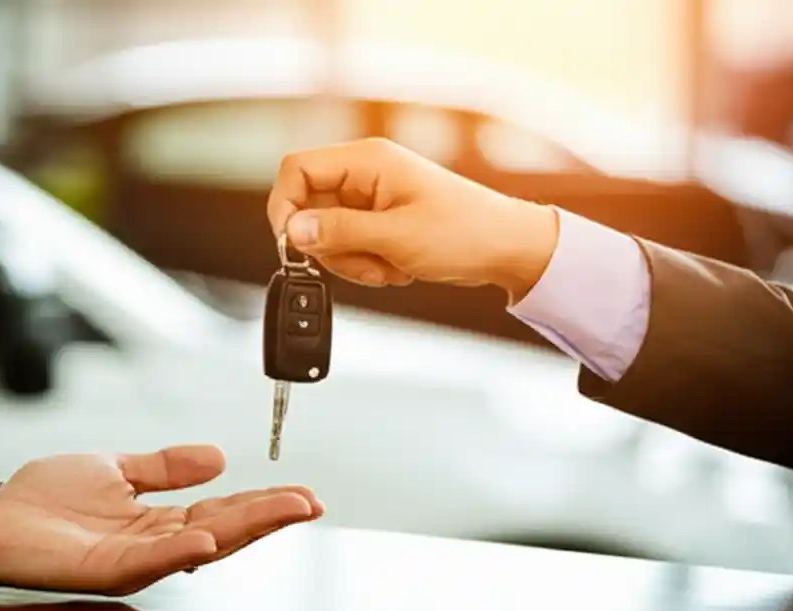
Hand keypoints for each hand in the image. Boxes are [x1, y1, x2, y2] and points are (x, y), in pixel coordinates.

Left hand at [0, 445, 321, 594]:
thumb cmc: (43, 500)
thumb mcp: (116, 469)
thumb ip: (165, 467)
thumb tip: (219, 457)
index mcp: (157, 521)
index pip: (222, 510)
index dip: (262, 503)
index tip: (302, 494)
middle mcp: (153, 545)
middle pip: (223, 530)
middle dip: (268, 518)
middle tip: (310, 504)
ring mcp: (132, 561)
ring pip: (199, 544)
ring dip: (243, 530)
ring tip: (282, 512)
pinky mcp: (105, 570)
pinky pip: (150, 561)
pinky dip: (181, 549)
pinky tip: (208, 536)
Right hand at [267, 137, 559, 300]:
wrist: (507, 248)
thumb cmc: (466, 232)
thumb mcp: (396, 237)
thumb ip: (339, 232)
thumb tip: (293, 231)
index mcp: (368, 160)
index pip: (297, 170)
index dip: (285, 207)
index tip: (295, 245)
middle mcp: (365, 174)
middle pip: (308, 208)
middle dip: (329, 246)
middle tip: (363, 263)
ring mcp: (371, 198)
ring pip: (327, 233)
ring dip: (351, 260)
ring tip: (389, 266)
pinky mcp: (379, 220)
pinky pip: (349, 245)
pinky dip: (365, 264)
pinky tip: (396, 267)